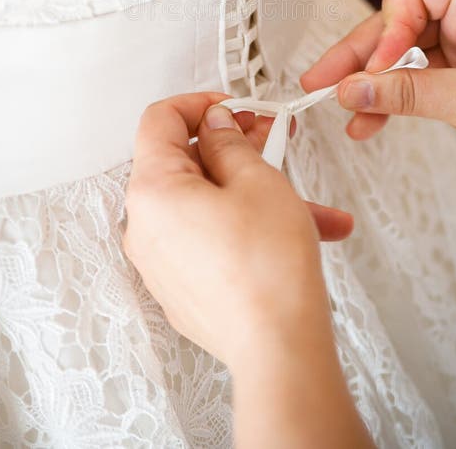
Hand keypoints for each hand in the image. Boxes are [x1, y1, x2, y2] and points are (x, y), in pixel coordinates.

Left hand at [123, 92, 352, 368]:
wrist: (279, 350)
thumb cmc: (267, 269)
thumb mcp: (257, 180)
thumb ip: (229, 141)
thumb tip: (215, 125)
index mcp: (152, 189)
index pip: (159, 120)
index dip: (200, 103)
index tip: (235, 106)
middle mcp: (145, 225)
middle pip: (185, 162)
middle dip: (236, 147)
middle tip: (273, 137)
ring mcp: (162, 260)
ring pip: (207, 203)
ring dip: (256, 191)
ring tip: (310, 198)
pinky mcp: (182, 285)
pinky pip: (210, 237)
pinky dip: (247, 225)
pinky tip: (303, 230)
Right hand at [301, 0, 455, 164]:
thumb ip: (409, 94)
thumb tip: (356, 89)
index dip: (385, 29)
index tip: (371, 70)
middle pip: (399, 23)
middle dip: (364, 59)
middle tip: (326, 84)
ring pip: (406, 53)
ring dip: (381, 87)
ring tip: (356, 118)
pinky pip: (423, 74)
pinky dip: (406, 99)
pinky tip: (395, 121)